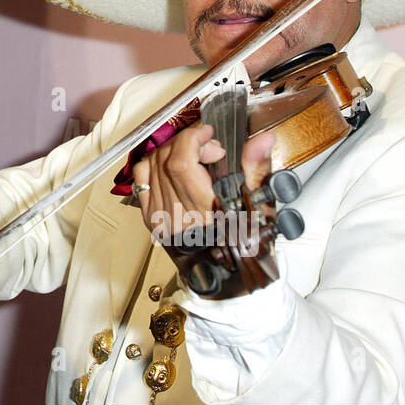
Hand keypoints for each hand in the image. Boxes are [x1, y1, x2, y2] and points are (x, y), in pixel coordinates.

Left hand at [132, 121, 275, 247]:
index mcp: (203, 213)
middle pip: (167, 160)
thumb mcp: (258, 204)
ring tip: (194, 157)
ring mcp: (159, 218)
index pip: (181, 162)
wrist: (227, 271)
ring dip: (173, 151)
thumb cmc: (244, 243)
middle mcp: (176, 216)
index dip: (192, 139)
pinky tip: (171, 164)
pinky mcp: (150, 218)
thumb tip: (262, 140)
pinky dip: (154, 163)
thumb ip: (256, 168)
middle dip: (188, 143)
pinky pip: (141, 179)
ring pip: (153, 165)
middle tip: (208, 148)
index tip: (206, 133)